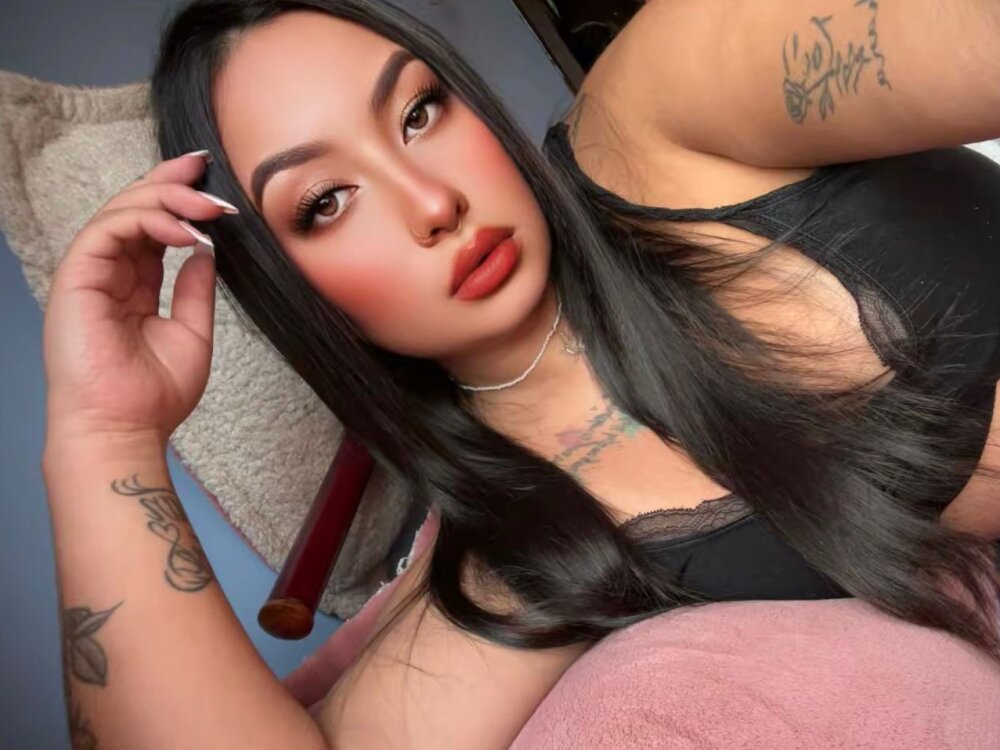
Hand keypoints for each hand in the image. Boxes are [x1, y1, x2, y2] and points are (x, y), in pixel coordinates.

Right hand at [42, 150, 235, 445]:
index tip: (208, 177)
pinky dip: (149, 222)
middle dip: (171, 182)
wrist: (124, 429)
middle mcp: (110, 274)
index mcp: (134, 286)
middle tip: (207, 172)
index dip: (177, 196)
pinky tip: (186, 232)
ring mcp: (90, 274)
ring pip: (122, 211)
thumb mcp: (192, 333)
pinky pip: (109, 231)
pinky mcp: (76, 277)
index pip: (153, 227)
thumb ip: (196, 289)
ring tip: (208, 208)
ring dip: (168, 199)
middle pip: (135, 208)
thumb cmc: (153, 394)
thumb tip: (207, 251)